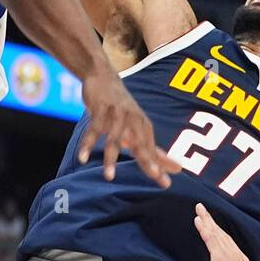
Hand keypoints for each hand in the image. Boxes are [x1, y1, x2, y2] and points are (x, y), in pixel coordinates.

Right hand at [76, 68, 179, 187]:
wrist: (103, 76)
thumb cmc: (122, 108)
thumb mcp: (138, 128)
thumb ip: (154, 150)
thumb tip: (176, 169)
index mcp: (143, 127)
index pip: (152, 150)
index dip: (158, 166)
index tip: (165, 184)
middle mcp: (133, 121)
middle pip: (140, 144)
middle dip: (147, 160)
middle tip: (153, 176)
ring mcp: (116, 115)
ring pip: (114, 139)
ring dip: (111, 158)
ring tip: (109, 177)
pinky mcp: (100, 110)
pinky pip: (94, 130)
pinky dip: (88, 144)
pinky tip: (83, 158)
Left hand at [194, 203, 255, 260]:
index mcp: (240, 260)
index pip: (226, 242)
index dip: (218, 231)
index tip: (212, 223)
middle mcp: (235, 254)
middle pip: (221, 233)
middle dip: (211, 221)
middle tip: (202, 209)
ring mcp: (228, 254)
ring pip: (215, 232)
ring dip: (206, 219)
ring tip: (198, 209)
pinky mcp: (220, 257)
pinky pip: (210, 238)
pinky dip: (204, 228)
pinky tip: (198, 220)